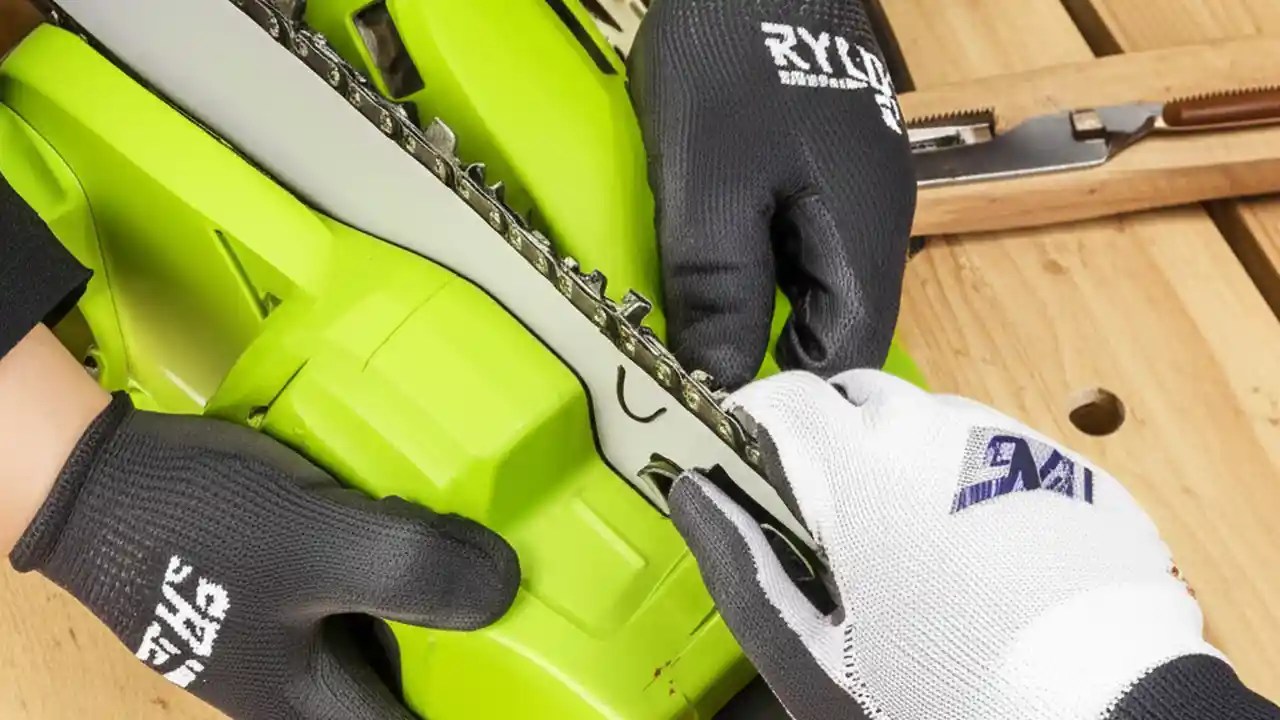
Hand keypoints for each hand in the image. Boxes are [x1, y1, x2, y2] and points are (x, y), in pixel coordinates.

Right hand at [9, 393, 518, 719]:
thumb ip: (413, 571)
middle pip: (394, 689)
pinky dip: (383, 569)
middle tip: (510, 609)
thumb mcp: (320, 544)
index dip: (470, 712)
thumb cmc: (204, 525)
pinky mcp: (268, 592)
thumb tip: (502, 589)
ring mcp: (276, 639)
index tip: (524, 684)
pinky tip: (406, 523)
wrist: (95, 478)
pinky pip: (345, 594)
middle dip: (455, 658)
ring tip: (476, 561)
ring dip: (421, 607)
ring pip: (373, 637)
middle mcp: (294, 685)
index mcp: (309, 703)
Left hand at [628, 0, 915, 387]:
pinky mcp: (821, 171)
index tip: (729, 417)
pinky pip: (793, 246)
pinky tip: (713, 263)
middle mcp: (871, 226)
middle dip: (768, 360)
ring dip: (758, 315)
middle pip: (830, 330)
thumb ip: (718, 289)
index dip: (787, 398)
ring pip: (810, 290)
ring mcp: (850, 196)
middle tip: (702, 379)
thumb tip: (723, 380)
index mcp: (863, 240)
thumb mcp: (710, 186)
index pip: (843, 360)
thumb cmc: (731, 62)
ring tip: (700, 330)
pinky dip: (753, 268)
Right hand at [669, 370, 1252, 718]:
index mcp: (861, 468)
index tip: (748, 454)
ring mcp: (1012, 442)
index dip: (756, 418)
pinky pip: (997, 449)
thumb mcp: (815, 652)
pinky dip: (971, 478)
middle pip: (857, 397)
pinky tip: (983, 552)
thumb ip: (741, 562)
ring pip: (929, 416)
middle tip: (836, 519)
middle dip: (831, 437)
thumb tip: (693, 492)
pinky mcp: (1068, 467)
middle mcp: (936, 429)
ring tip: (917, 544)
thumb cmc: (937, 694)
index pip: (785, 395)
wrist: (1098, 715)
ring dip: (904, 455)